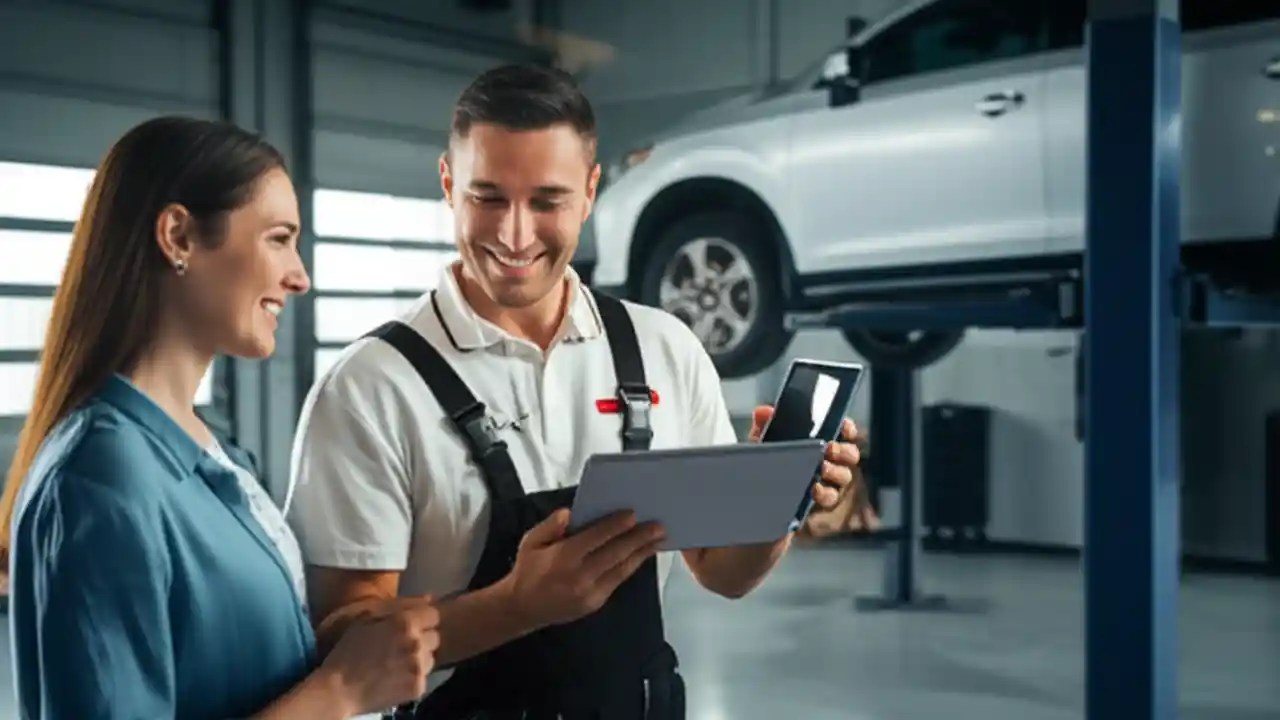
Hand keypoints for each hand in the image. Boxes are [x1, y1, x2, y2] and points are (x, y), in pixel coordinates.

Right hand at [319, 596, 439, 713]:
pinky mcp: (418, 687)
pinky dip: (413, 678)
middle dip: (422, 640)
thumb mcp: (367, 618)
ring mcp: (418, 666)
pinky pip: (424, 678)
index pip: (433, 615)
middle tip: (401, 648)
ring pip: (431, 658)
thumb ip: (401, 605)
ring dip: (419, 659)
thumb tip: (431, 597)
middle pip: (434, 637)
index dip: (422, 621)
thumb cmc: (348, 650)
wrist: (338, 689)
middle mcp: (417, 642)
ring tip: (397, 664)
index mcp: (405, 622)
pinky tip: (396, 679)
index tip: (410, 628)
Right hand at [500, 509, 665, 629]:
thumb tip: (569, 514)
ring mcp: (590, 593)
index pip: (596, 537)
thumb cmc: (528, 569)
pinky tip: (640, 556)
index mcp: (563, 557)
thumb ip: (550, 526)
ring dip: (642, 554)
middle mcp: (580, 576)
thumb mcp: (530, 542)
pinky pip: (617, 581)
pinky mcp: (595, 603)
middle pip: (616, 554)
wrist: (522, 608)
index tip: (633, 515)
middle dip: (639, 539)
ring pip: (622, 570)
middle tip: (659, 527)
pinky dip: (631, 567)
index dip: (616, 526)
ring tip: (658, 541)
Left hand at [748, 406, 869, 514]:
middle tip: (829, 448)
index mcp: (820, 441)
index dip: (847, 428)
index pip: (843, 432)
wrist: (753, 492)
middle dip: (843, 450)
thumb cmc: (765, 462)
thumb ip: (763, 424)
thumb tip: (764, 412)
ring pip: (844, 476)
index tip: (843, 426)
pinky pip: (831, 497)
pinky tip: (814, 488)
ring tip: (821, 467)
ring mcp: (827, 482)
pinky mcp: (820, 501)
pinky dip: (824, 492)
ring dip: (836, 471)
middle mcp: (829, 461)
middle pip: (850, 455)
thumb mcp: (762, 440)